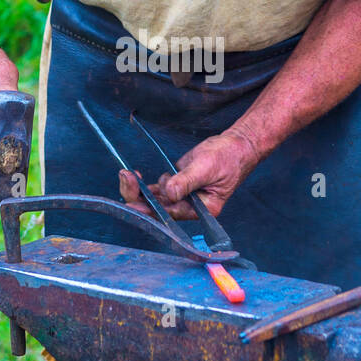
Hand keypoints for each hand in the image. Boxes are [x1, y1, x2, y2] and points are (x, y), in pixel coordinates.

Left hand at [118, 127, 261, 220]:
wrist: (235, 146)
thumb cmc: (227, 158)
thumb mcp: (206, 168)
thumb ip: (186, 181)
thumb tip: (168, 193)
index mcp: (201, 210)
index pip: (171, 214)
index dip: (151, 210)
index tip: (133, 205)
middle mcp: (189, 207)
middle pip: (159, 209)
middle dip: (139, 198)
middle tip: (125, 181)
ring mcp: (182, 196)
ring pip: (155, 199)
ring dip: (139, 190)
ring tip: (125, 175)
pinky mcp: (177, 184)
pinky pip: (157, 190)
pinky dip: (145, 184)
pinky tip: (134, 176)